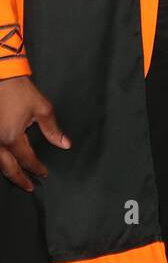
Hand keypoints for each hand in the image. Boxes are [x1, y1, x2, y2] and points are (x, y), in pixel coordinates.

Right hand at [0, 75, 70, 190]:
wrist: (0, 75)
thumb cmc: (20, 90)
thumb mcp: (42, 108)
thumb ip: (52, 130)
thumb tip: (65, 144)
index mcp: (12, 137)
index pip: (27, 160)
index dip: (36, 168)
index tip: (44, 173)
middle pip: (8, 168)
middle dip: (19, 179)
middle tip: (29, 187)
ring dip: (7, 172)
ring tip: (17, 178)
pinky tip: (4, 163)